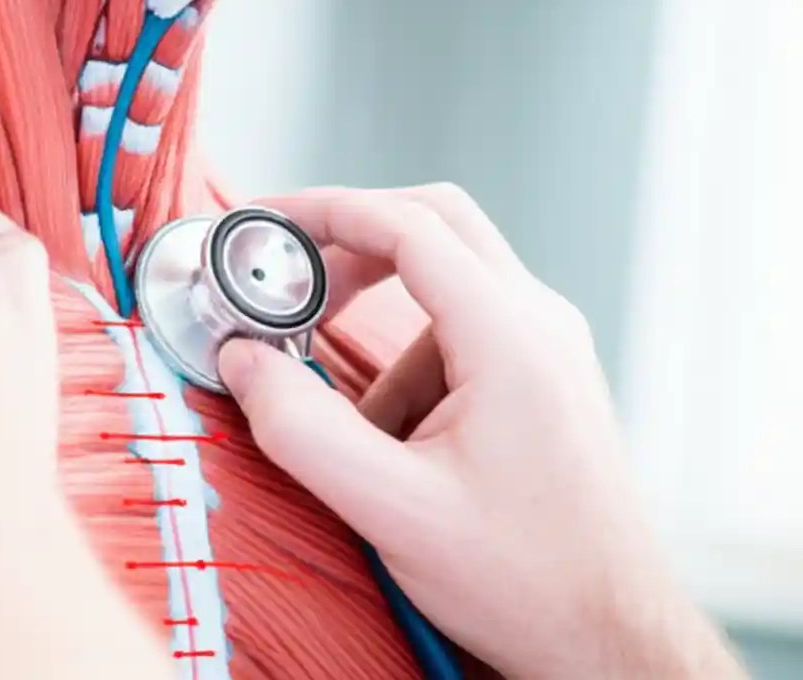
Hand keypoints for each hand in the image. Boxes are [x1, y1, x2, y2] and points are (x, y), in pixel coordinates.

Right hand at [218, 186, 744, 678]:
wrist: (608, 637)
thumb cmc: (520, 580)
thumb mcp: (389, 508)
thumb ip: (301, 428)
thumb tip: (242, 359)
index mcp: (510, 339)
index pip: (408, 226)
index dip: (325, 212)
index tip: (263, 223)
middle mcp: (539, 324)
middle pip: (435, 226)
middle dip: (351, 242)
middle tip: (288, 280)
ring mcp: (547, 349)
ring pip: (443, 287)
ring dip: (377, 328)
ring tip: (354, 428)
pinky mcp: (541, 379)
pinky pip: (460, 337)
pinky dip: (408, 369)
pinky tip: (398, 449)